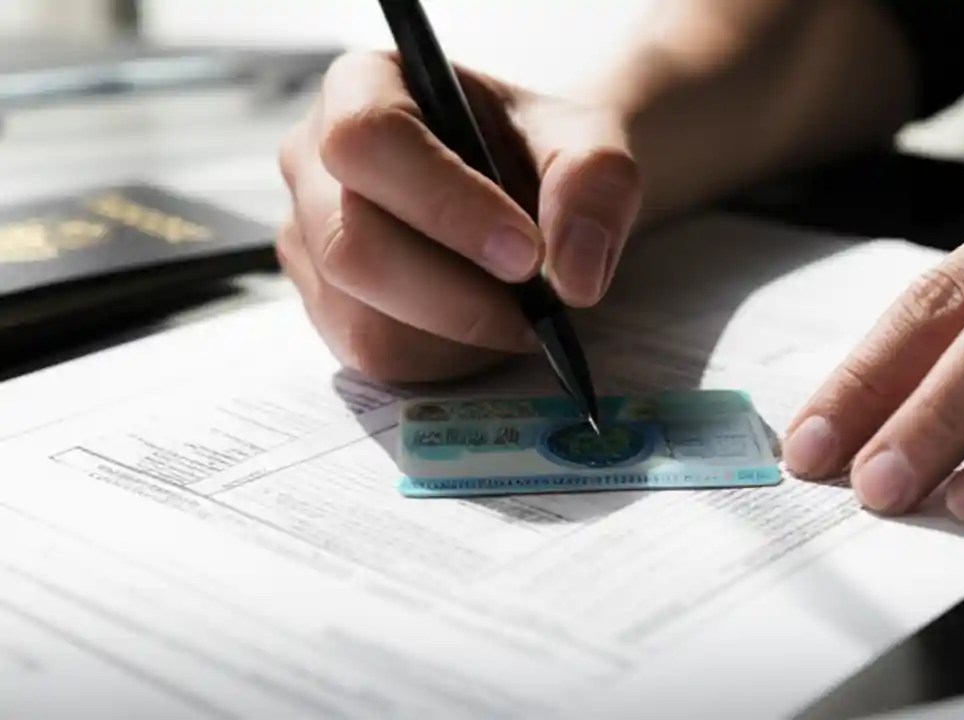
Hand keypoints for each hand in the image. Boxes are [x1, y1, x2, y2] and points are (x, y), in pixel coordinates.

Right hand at [277, 51, 640, 381]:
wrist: (534, 195)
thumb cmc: (543, 155)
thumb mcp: (591, 146)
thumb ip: (596, 186)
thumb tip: (574, 275)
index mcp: (363, 88)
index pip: (370, 141)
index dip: (445, 205)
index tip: (526, 253)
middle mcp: (313, 162)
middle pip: (353, 246)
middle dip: (456, 295)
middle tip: (537, 307)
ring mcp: (309, 240)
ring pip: (363, 318)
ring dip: (460, 336)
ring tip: (522, 315)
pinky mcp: (326, 305)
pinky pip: (375, 356)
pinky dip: (447, 360)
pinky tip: (490, 329)